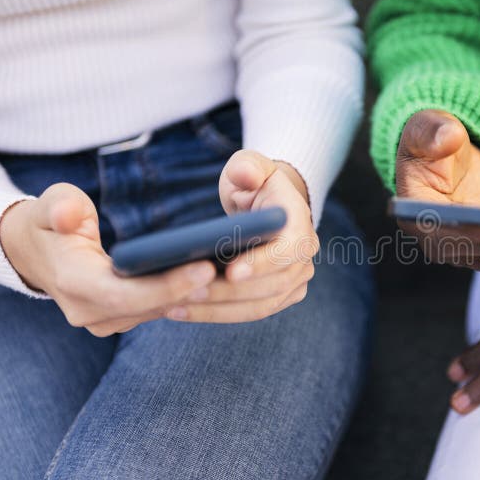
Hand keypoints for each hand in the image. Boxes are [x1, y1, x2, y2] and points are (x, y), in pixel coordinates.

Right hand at [0, 183, 217, 336]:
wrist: (35, 251)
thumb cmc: (49, 221)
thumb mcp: (50, 205)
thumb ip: (60, 207)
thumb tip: (71, 216)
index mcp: (72, 284)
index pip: (125, 293)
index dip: (166, 285)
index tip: (205, 267)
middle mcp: (90, 312)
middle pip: (150, 306)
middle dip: (192, 290)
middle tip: (235, 270)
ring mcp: (106, 320)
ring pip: (159, 310)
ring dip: (196, 295)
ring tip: (236, 271)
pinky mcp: (122, 317)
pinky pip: (159, 308)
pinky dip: (186, 294)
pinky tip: (219, 277)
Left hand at [164, 150, 317, 322]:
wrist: (266, 205)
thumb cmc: (253, 182)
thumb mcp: (249, 165)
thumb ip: (247, 166)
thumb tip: (246, 176)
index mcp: (299, 223)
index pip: (287, 250)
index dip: (262, 263)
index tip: (231, 272)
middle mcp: (304, 257)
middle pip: (270, 285)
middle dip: (228, 292)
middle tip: (187, 292)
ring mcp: (295, 281)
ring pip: (258, 306)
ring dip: (217, 310)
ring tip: (175, 307)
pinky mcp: (279, 298)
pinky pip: (249, 313)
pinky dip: (216, 314)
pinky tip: (179, 310)